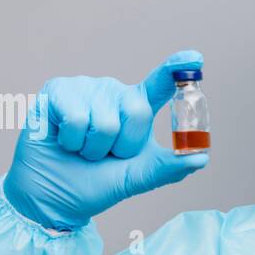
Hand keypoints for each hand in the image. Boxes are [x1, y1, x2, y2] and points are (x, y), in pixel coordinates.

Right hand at [2, 50, 207, 230]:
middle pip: (138, 113)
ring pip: (104, 122)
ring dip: (92, 148)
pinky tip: (62, 140)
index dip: (177, 69)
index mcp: (137, 107)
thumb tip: (201, 158)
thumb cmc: (96, 182)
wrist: (53, 196)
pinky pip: (76, 118)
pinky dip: (70, 141)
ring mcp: (86, 87)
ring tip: (80, 149)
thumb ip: (169, 167)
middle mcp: (114, 92)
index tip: (195, 57)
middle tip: (103, 154)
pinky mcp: (58, 89)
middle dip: (122, 146)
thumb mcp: (137, 177)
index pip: (161, 84)